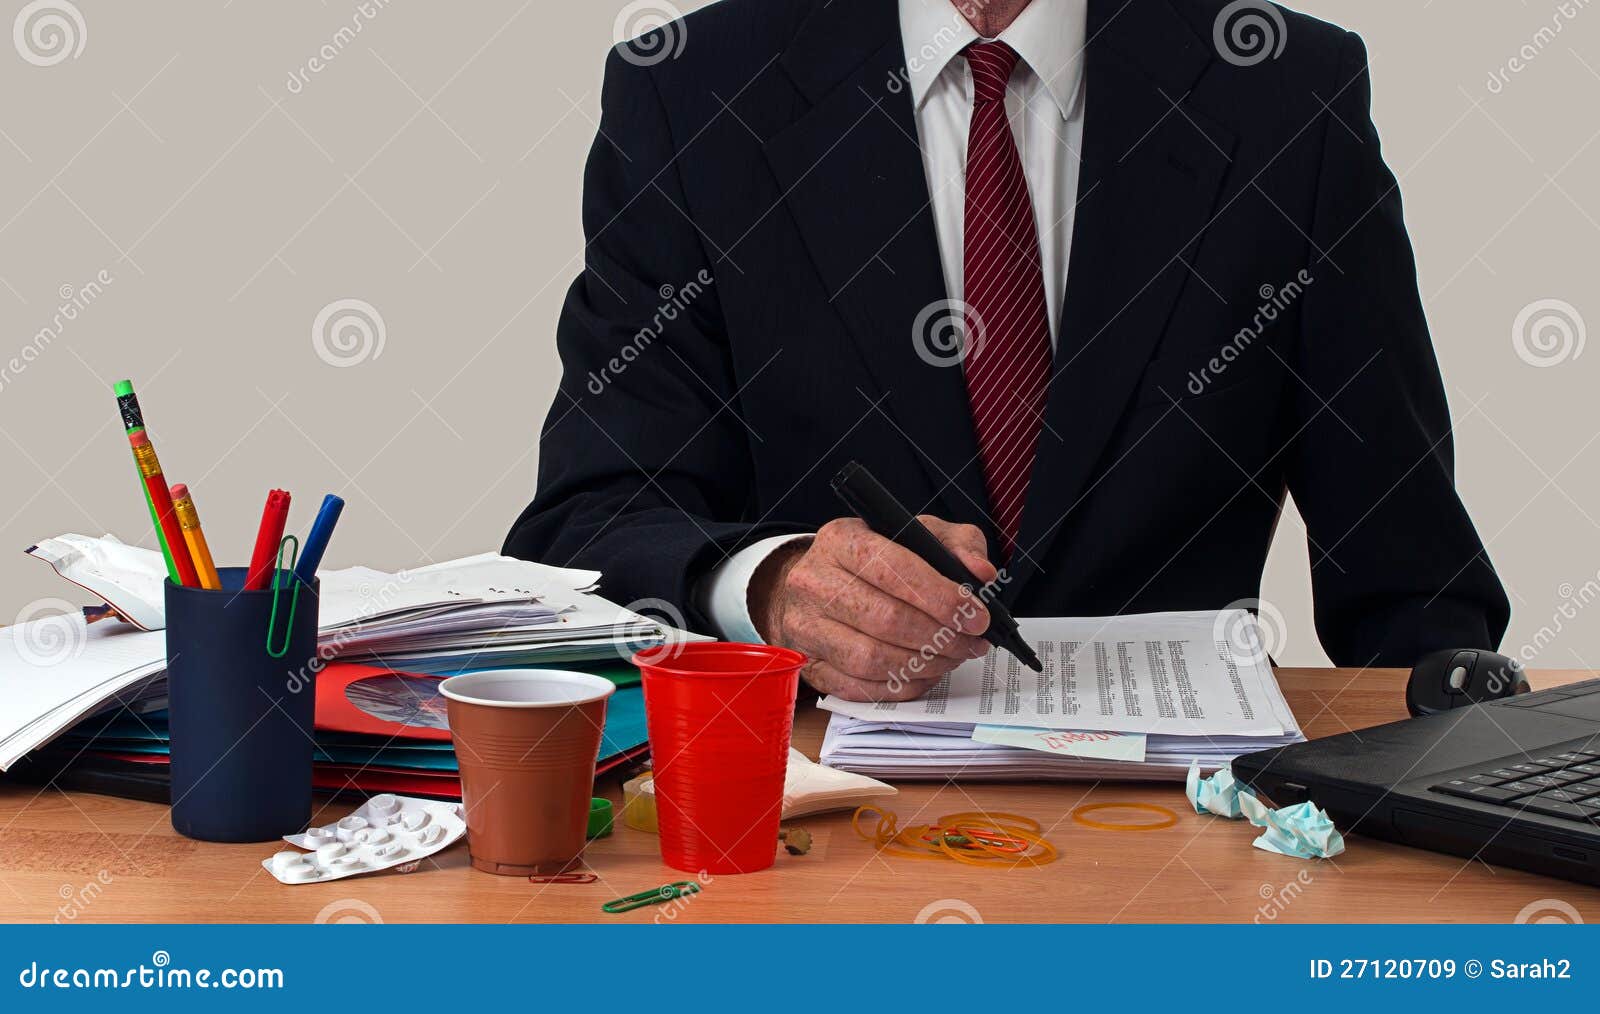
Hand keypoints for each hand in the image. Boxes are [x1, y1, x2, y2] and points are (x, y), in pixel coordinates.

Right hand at [749, 516, 997, 701]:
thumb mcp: (916, 535)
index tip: (976, 615)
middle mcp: (813, 581)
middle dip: (940, 636)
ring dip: (923, 665)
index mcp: (841, 540)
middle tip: (971, 642)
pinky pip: (859, 687)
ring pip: (871, 659)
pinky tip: (924, 673)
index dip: (942, 597)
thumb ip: (955, 545)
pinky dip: (901, 686)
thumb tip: (980, 573)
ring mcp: (805, 626)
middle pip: (884, 619)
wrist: (818, 584)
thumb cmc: (873, 560)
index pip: (893, 569)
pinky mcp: (808, 664)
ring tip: (951, 657)